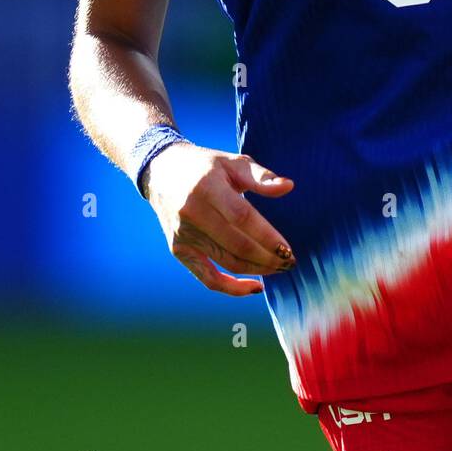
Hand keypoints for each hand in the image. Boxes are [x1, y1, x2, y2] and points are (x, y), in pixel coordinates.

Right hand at [143, 143, 295, 294]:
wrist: (161, 172)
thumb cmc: (206, 166)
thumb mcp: (233, 162)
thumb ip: (261, 177)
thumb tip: (288, 186)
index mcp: (208, 187)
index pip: (242, 218)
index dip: (267, 236)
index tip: (288, 249)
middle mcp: (192, 213)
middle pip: (237, 245)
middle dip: (268, 258)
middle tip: (290, 262)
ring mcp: (183, 235)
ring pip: (227, 262)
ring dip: (257, 270)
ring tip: (279, 267)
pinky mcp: (179, 250)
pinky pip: (207, 278)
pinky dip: (232, 288)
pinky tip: (256, 286)